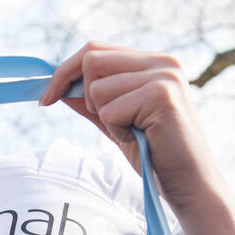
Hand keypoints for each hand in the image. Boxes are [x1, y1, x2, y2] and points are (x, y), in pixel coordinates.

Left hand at [42, 42, 234, 234]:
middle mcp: (162, 62)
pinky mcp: (160, 95)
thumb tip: (59, 89)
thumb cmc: (156, 157)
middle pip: (91, 58)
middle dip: (79, 92)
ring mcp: (163, 76)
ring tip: (132, 133)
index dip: (64, 71)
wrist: (189, 185)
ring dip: (105, 118)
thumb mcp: (118, 125)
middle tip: (101, 123)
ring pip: (96, 88)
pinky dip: (115, 130)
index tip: (45, 98)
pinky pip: (109, 109)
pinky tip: (140, 139)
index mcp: (154, 63)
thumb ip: (93, 104)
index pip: (96, 50)